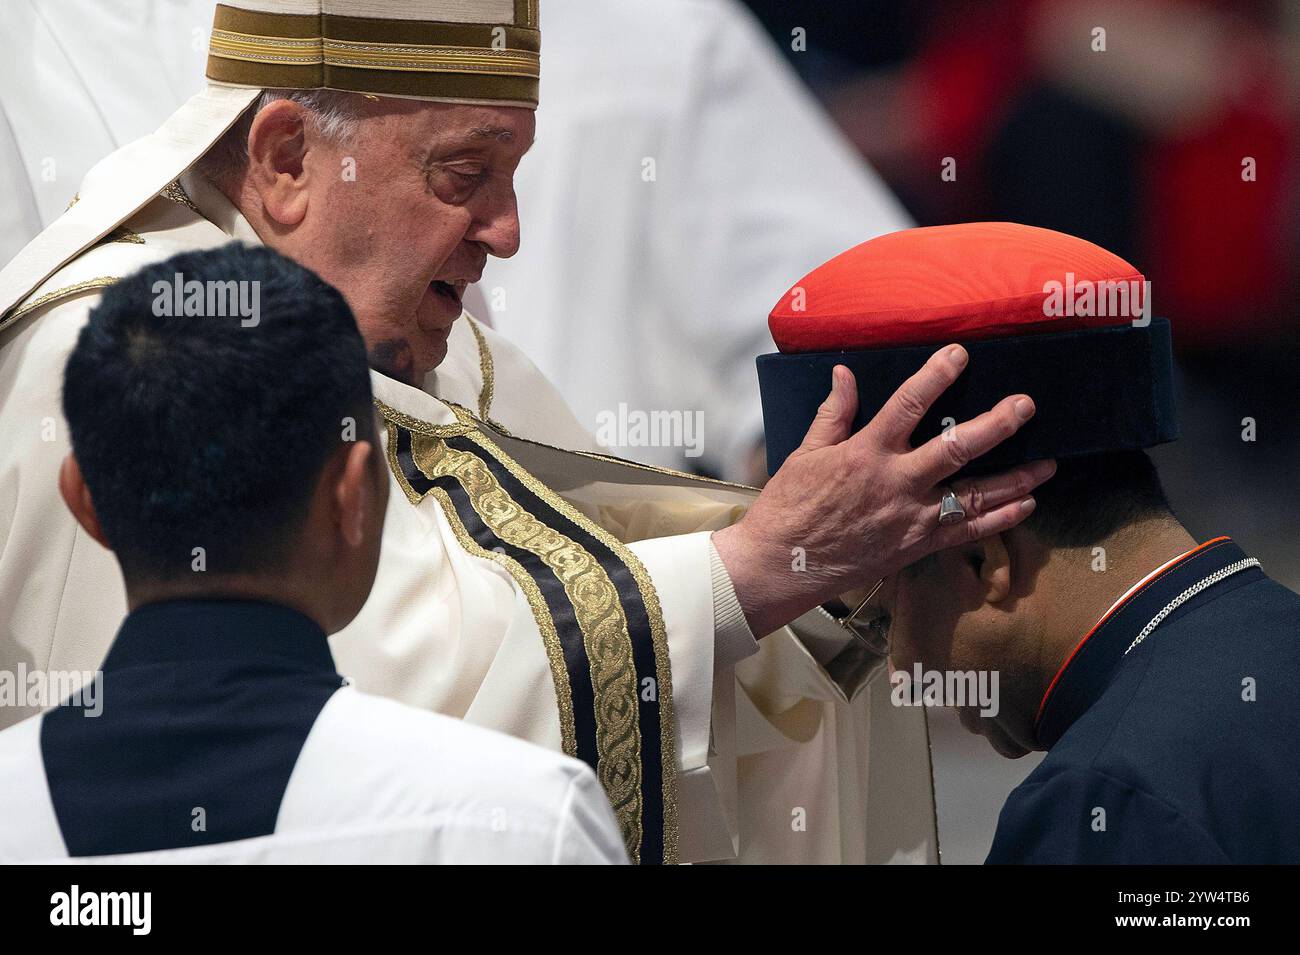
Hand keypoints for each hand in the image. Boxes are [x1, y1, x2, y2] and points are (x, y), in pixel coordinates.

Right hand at [712, 344, 1055, 636]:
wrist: (782, 564)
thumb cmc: (790, 506)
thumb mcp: (806, 452)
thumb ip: (833, 413)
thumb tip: (845, 374)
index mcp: (866, 452)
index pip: (908, 405)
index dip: (935, 376)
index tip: (960, 354)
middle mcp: (896, 483)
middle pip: (957, 448)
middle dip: (996, 424)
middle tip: (1025, 405)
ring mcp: (910, 517)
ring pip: (973, 493)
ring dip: (1014, 479)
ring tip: (1047, 464)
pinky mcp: (915, 546)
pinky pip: (966, 532)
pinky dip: (998, 520)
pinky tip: (1024, 506)